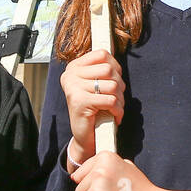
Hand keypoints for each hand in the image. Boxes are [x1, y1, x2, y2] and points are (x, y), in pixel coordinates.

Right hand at [61, 49, 124, 168]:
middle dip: (119, 86)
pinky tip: (114, 116)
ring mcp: (73, 88)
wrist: (85, 136)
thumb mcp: (97, 85)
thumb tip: (115, 60)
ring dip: (120, 100)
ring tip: (114, 108)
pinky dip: (118, 110)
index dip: (115, 67)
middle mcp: (70, 75)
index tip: (114, 81)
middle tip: (116, 98)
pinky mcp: (79, 102)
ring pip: (112, 85)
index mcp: (74, 67)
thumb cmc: (94, 109)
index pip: (102, 54)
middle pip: (109, 69)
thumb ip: (103, 70)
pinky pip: (111, 100)